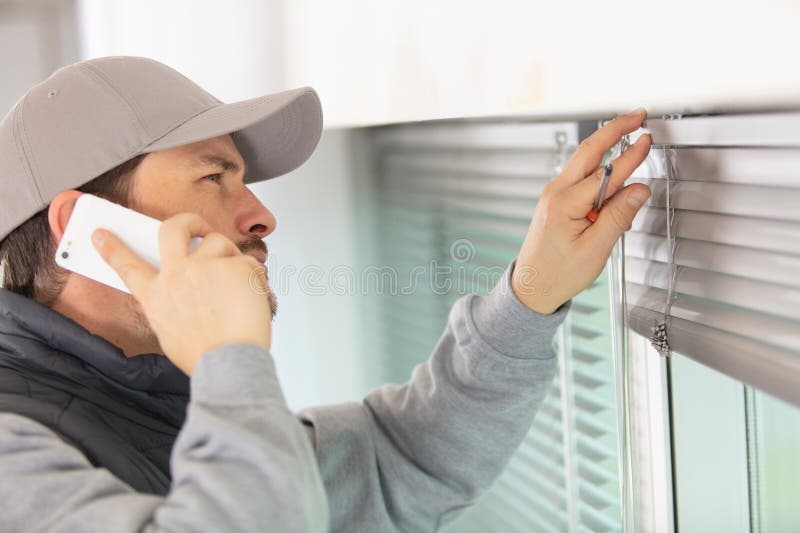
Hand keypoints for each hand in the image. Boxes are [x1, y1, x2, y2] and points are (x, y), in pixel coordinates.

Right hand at [92, 213, 271, 375]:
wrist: (228, 363)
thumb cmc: (203, 354)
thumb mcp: (168, 329)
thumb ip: (169, 302)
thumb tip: (178, 291)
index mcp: (156, 294)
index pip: (126, 264)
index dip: (112, 247)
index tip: (101, 234)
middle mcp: (177, 274)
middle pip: (173, 228)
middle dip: (187, 221)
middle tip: (198, 226)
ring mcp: (206, 267)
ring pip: (218, 241)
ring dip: (228, 254)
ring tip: (236, 279)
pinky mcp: (235, 267)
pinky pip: (247, 261)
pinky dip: (253, 277)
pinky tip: (252, 297)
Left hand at [512, 108, 651, 313]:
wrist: (532, 287)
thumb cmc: (557, 274)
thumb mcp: (595, 250)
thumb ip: (618, 217)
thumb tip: (639, 190)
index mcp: (564, 205)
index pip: (606, 173)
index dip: (630, 156)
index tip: (647, 140)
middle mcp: (555, 194)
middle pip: (588, 151)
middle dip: (614, 130)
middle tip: (637, 116)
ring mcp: (553, 195)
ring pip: (584, 162)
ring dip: (608, 147)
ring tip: (630, 133)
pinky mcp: (555, 200)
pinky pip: (581, 178)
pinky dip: (601, 171)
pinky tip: (615, 178)